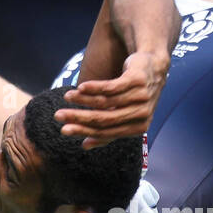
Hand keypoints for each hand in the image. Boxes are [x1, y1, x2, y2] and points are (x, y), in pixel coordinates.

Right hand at [54, 51, 168, 149]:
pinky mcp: (137, 80)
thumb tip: (84, 146)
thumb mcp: (123, 115)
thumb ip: (107, 131)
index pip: (106, 132)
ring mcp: (140, 97)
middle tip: (59, 116)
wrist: (154, 67)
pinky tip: (81, 87)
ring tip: (67, 97)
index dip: (84, 131)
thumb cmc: (136, 95)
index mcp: (138, 128)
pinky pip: (111, 86)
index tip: (64, 130)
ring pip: (105, 101)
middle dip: (79, 118)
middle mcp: (141, 114)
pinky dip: (94, 87)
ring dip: (83, 99)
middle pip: (104, 119)